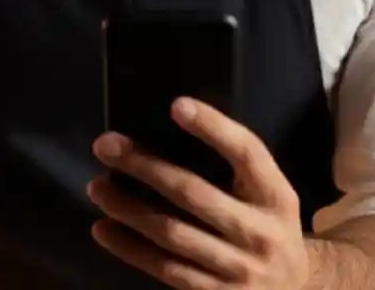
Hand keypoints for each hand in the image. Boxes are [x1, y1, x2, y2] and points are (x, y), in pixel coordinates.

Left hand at [88, 98, 309, 289]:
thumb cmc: (268, 227)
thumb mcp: (269, 196)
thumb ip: (236, 169)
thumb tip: (172, 126)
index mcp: (276, 196)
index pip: (247, 153)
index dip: (214, 127)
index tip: (176, 105)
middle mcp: (260, 232)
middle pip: (195, 194)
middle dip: (145, 166)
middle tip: (106, 146)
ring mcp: (238, 268)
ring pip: (172, 233)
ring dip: (128, 208)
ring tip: (97, 187)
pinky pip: (165, 269)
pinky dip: (130, 248)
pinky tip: (104, 229)